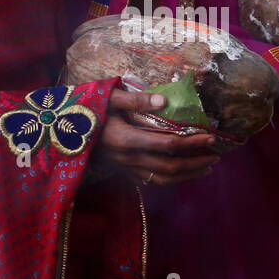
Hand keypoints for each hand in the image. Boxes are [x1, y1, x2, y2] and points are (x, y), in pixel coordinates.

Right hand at [94, 87, 221, 186]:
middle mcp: (128, 158)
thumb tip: (164, 101)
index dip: (192, 143)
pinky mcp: (123, 172)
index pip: (168, 145)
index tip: (210, 137)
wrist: (62, 130)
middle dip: (196, 163)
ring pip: (163, 179)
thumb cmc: (87, 109)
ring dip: (188, 176)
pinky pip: (151, 181)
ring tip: (206, 168)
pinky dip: (171, 180)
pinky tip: (182, 174)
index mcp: (126, 139)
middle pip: (170, 167)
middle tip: (216, 155)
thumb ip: (135, 100)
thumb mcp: (108, 97)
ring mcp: (125, 168)